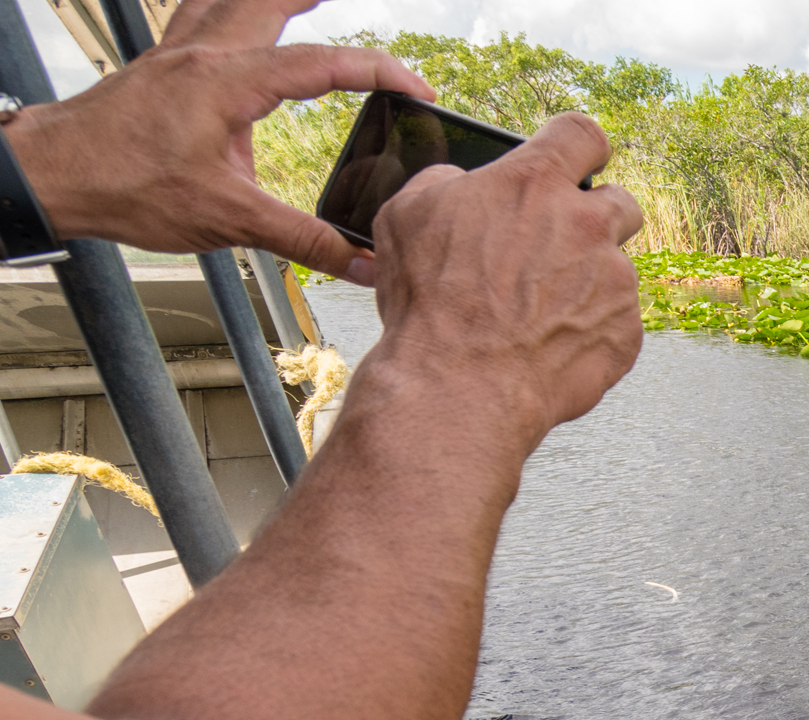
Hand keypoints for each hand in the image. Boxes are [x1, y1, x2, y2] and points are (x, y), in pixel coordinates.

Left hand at [2, 0, 433, 283]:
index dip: (378, 72)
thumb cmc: (125, 188)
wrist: (51, 175)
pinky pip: (197, 17)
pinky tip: (232, 23)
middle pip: (268, 1)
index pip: (321, 65)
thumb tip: (361, 262)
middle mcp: (203, 56)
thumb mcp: (227, 221)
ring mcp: (175, 55)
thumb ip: (303, 241)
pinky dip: (226, 10)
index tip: (415, 87)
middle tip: (344, 0)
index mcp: (227, 83)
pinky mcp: (156, 67)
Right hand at [358, 112, 644, 448]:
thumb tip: (462, 181)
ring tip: (537, 314)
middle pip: (620, 201)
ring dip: (587, 283)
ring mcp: (614, 280)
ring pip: (616, 268)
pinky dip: (590, 332)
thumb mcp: (407, 216)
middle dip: (596, 219)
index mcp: (535, 184)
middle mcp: (586, 224)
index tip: (575, 161)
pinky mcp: (626, 332)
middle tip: (559, 247)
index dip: (578, 147)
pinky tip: (548, 347)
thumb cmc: (429, 305)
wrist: (457, 387)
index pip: (582, 134)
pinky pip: (617, 323)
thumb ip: (446, 182)